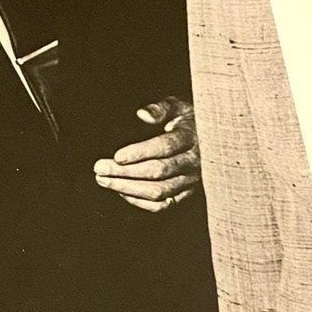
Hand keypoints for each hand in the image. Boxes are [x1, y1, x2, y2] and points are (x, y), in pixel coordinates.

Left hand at [92, 97, 199, 212]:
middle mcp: (193, 162)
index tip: (117, 156)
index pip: (165, 147)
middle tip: (99, 168)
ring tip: (104, 180)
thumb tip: (142, 114)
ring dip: (128, 188)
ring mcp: (191, 181)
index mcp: (191, 137)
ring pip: (159, 191)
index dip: (140, 152)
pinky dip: (141, 202)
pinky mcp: (187, 194)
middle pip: (158, 171)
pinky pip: (163, 205)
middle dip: (125, 172)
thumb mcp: (178, 106)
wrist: (212, 139)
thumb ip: (160, 108)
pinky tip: (121, 192)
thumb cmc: (187, 119)